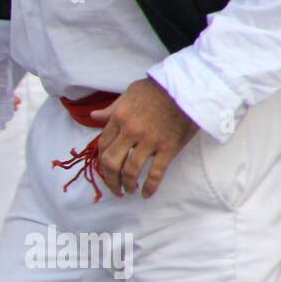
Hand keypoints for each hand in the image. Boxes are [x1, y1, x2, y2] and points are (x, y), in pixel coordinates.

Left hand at [90, 78, 198, 198]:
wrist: (186, 87)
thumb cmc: (158, 88)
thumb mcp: (129, 93)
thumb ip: (112, 109)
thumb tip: (94, 118)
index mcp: (119, 118)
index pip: (103, 146)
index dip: (102, 161)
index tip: (106, 169)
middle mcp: (131, 131)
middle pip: (112, 162)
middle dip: (110, 179)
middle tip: (114, 187)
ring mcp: (149, 141)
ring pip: (131, 171)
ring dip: (127, 185)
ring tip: (129, 190)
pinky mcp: (168, 149)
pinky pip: (155, 174)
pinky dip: (149, 187)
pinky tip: (146, 195)